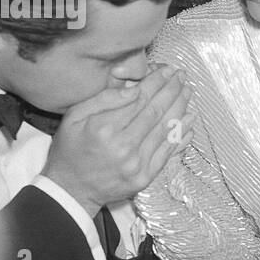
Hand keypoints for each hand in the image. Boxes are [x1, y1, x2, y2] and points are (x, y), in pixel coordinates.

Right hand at [41, 66, 194, 217]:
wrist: (70, 189)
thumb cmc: (70, 149)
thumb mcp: (74, 117)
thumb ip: (104, 100)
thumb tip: (134, 88)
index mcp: (104, 129)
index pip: (139, 99)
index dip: (156, 83)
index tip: (167, 70)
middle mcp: (123, 147)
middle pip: (156, 112)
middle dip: (172, 91)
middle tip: (181, 76)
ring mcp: (137, 164)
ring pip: (165, 130)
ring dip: (180, 108)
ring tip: (187, 92)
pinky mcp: (145, 177)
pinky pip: (168, 152)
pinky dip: (180, 135)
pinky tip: (189, 120)